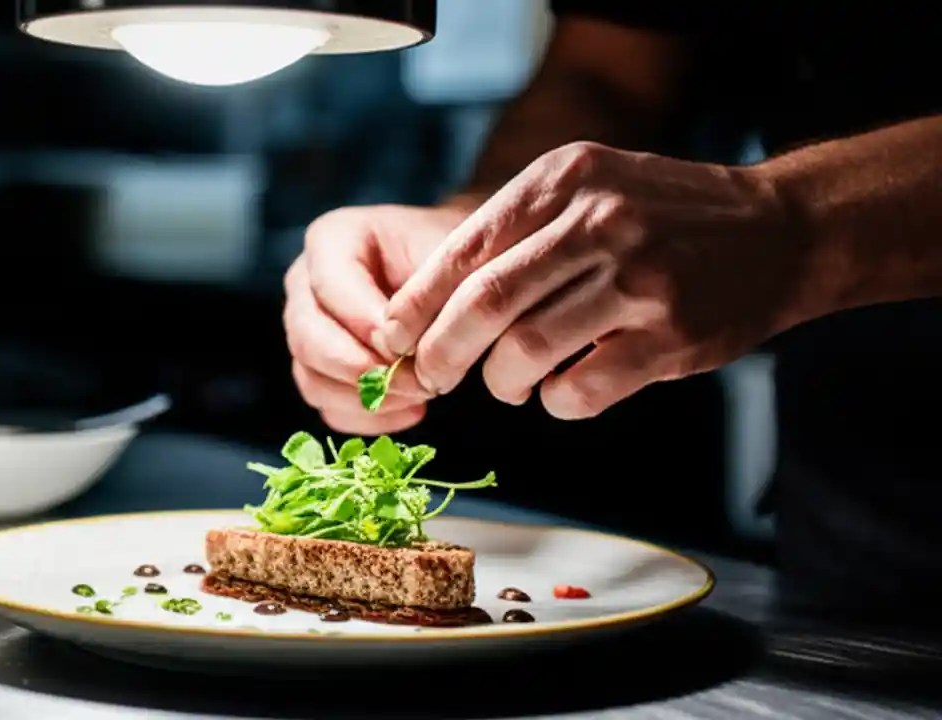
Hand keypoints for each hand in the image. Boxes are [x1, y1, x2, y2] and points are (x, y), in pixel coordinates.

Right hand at [284, 203, 473, 433]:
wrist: (458, 275)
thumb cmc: (456, 260)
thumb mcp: (452, 258)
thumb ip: (428, 296)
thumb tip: (404, 350)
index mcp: (332, 239)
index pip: (330, 287)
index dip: (368, 325)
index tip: (412, 348)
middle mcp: (305, 283)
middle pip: (309, 340)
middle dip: (366, 371)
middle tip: (421, 383)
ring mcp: (305, 329)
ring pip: (313, 380)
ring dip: (368, 400)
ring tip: (422, 394)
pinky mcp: (317, 369)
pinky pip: (327, 408)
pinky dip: (369, 419)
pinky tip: (412, 410)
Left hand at [377, 141, 798, 418]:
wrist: (777, 231)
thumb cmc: (661, 215)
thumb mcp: (588, 188)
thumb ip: (516, 232)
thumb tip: (429, 306)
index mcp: (565, 180)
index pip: (466, 249)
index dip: (418, 303)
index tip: (392, 337)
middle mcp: (599, 221)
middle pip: (485, 304)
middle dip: (440, 352)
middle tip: (427, 376)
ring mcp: (639, 279)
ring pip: (526, 352)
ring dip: (503, 382)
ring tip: (508, 384)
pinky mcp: (671, 336)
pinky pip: (580, 389)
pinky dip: (556, 401)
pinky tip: (561, 393)